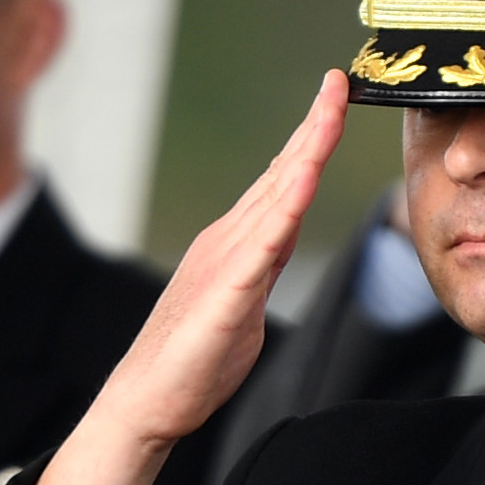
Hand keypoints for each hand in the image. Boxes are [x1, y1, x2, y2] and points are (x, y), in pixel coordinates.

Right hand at [17, 71, 350, 484]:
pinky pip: (259, 249)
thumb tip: (281, 244)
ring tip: (329, 112)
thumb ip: (262, 269)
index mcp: (236, 244)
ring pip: (272, 198)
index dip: (310, 138)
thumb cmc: (191, 363)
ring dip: (303, 153)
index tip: (335, 98)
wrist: (146, 402)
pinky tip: (301, 184)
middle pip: (280, 174)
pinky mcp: (223, 298)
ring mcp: (223, 264)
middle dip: (313, 126)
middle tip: (339, 81)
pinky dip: (282, 212)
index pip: (281, 181)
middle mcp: (228, 241)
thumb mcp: (244, 305)